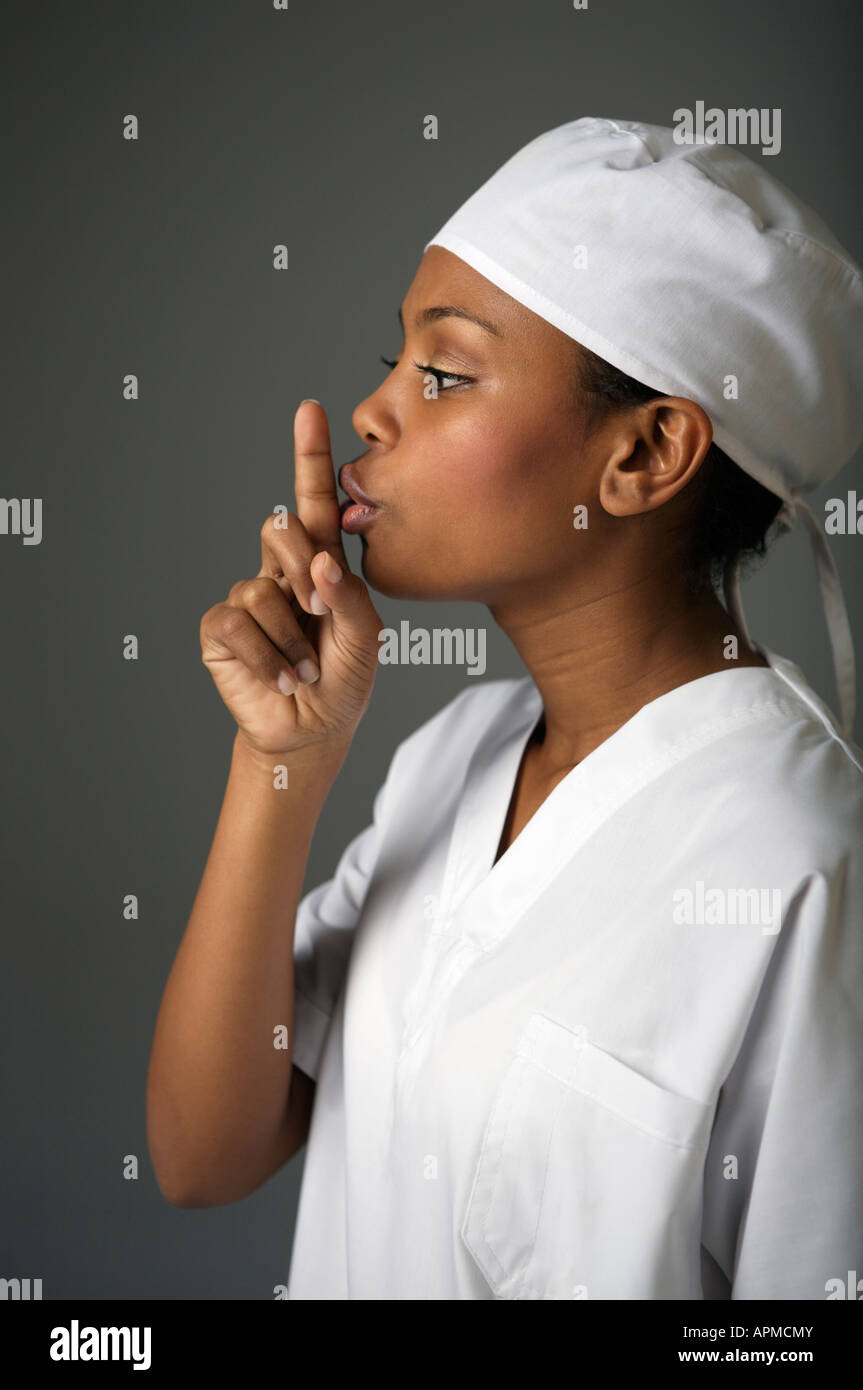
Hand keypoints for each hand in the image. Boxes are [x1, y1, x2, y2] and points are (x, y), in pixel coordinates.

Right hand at [200, 401, 382, 755]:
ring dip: (292, 637)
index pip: (314, 504)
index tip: (311, 411)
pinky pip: (236, 622)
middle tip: (319, 612)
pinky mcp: (220, 630)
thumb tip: (320, 563)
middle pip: (281, 528)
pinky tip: (280, 677)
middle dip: (304, 566)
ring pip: (264, 589)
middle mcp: (281, 573)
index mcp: (321, 565)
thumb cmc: (343, 679)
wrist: (314, 730)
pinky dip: (265, 655)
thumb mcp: (366, 638)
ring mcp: (248, 598)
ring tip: (306, 667)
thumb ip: (349, 596)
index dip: (311, 457)